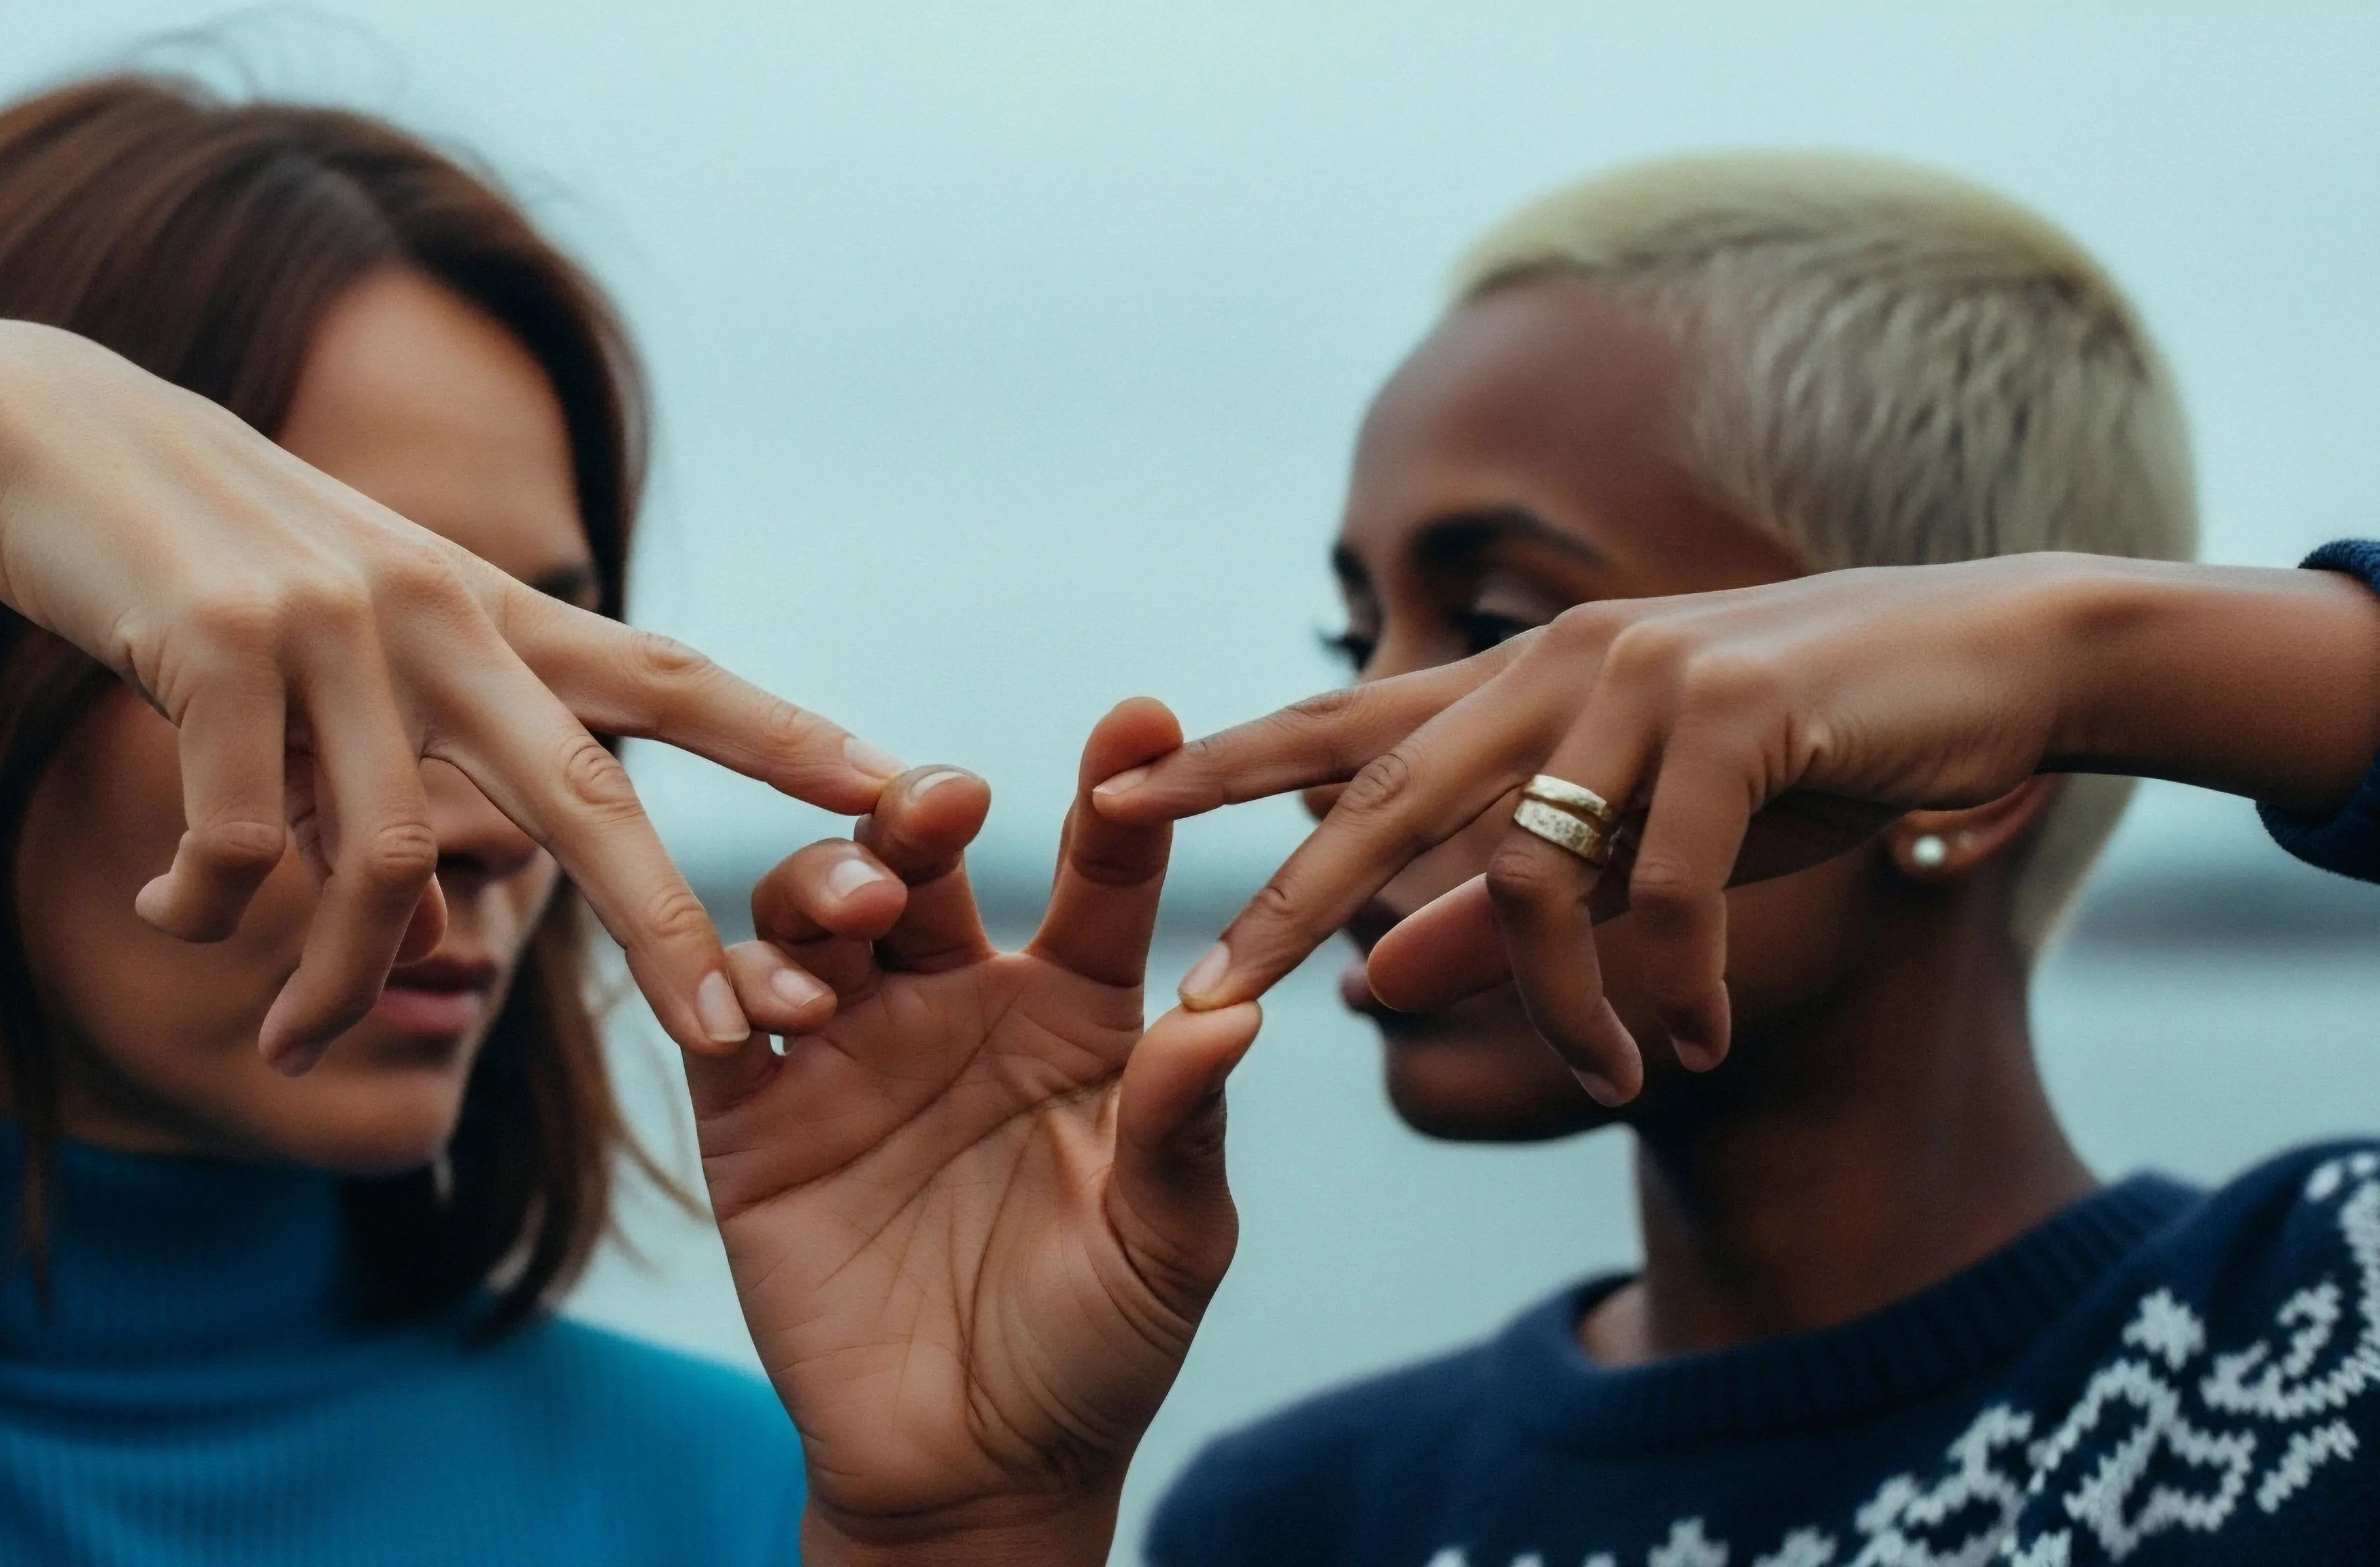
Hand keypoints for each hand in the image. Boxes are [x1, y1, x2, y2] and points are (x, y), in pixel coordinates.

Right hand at [0, 319, 901, 1064]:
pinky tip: (172, 912)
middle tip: (733, 1040)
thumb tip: (461, 935)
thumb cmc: (216, 566)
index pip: (673, 676)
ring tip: (290, 1039)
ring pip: (389, 862)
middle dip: (669, 926)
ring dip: (341, 980)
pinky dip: (208, 908)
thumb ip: (422, 769)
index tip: (907, 787)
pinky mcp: (215, 645)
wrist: (46, 436)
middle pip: (588, 792)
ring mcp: (332, 626)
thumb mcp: (352, 651)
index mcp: (487, 612)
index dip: (794, 736)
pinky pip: (240, 843)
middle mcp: (437, 614)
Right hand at [689, 700, 1262, 1564]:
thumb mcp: (1167, 1243)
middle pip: (921, 863)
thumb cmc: (1098, 1349)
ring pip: (814, 915)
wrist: (975, 1475)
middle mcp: (955, 1008)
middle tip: (937, 803)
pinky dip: (724, 985)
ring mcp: (848, 1055)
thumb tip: (1237, 1014)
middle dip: (917, 810)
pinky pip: (721, 1020)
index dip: (1116, 798)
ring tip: (863, 923)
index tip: (1139, 720)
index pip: (1097, 880)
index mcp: (1073, 1015)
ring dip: (827, 890)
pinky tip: (765, 1003)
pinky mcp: (755, 1119)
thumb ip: (1180, 1126)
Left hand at [1090, 553, 2379, 1100]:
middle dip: (1285, 903)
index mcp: (1521, 677)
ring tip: (1610, 1081)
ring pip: (1532, 871)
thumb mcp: (1638, 830)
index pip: (1336, 722)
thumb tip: (1367, 983)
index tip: (1112, 805)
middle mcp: (1558, 661)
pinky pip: (1660, 891)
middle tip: (1208, 1006)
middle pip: (1379, 797)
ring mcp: (1642, 676)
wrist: (1997, 661)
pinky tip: (1691, 1042)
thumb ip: (1503, 892)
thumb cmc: (1806, 746)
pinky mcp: (1736, 714)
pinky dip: (1667, 988)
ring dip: (1559, 1004)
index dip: (1222, 763)